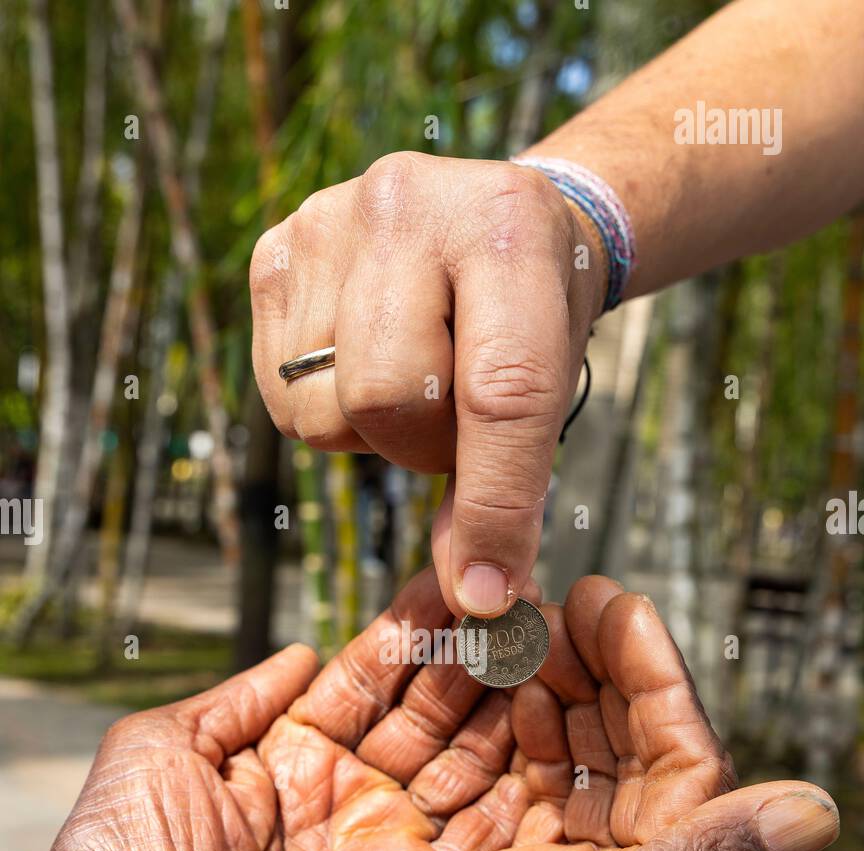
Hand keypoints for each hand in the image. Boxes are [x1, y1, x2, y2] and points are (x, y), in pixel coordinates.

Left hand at [0, 570, 534, 850]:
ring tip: (543, 656)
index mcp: (287, 756)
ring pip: (461, 768)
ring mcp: (379, 847)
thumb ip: (240, 699)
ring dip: (502, 716)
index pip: (366, 681)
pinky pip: (477, 845)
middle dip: (468, 664)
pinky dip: (515, 800)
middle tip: (515, 610)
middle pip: (424, 717)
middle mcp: (342, 796)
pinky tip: (551, 744)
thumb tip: (299, 651)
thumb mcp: (162, 747)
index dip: (408, 636)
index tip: (451, 587)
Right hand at [250, 153, 604, 616]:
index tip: (484, 593)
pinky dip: (329, 412)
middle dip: (423, 450)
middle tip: (455, 427)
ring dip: (373, 435)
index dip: (495, 506)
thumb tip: (469, 596)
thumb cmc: (532, 308)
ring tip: (412, 385)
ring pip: (323, 412)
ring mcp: (329, 221)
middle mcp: (409, 205)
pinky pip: (282, 398)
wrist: (491, 215)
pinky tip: (366, 366)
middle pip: (388, 401)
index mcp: (508, 226)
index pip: (501, 393)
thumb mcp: (552, 379)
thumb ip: (510, 485)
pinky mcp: (275, 253)